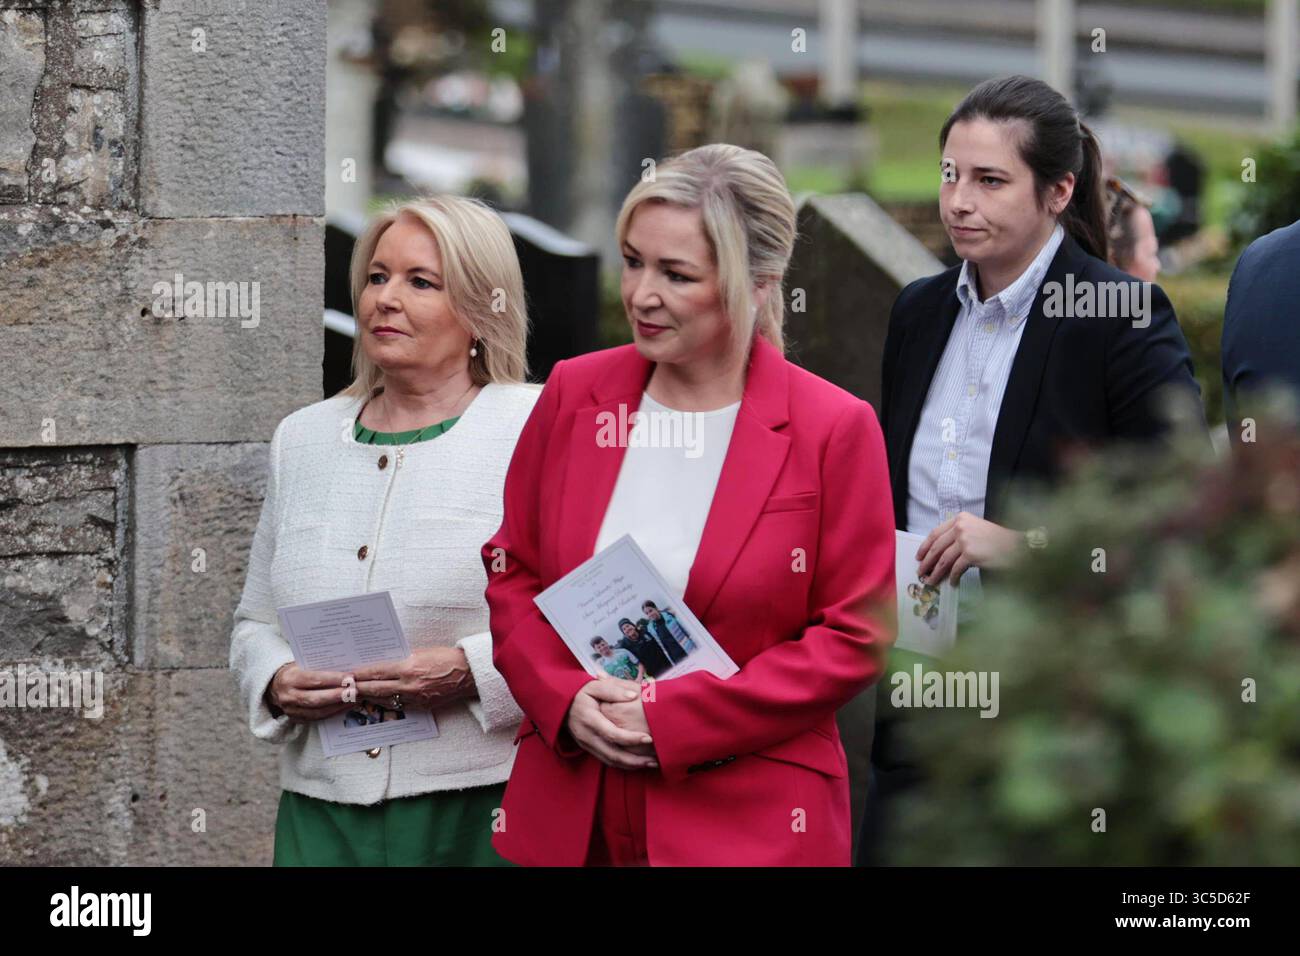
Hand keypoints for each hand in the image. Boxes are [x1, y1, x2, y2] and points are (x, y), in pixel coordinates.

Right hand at [266, 664, 355, 721]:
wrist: (274, 685)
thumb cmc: (295, 670)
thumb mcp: (301, 663)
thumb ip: (318, 666)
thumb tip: (345, 666)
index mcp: (289, 678)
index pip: (314, 679)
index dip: (334, 679)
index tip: (350, 677)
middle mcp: (288, 696)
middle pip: (316, 699)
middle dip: (338, 696)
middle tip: (355, 691)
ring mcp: (290, 710)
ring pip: (318, 712)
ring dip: (338, 706)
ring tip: (354, 699)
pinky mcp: (296, 719)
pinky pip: (317, 718)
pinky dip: (333, 713)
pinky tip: (345, 706)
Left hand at [351, 647, 475, 710]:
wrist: (469, 673)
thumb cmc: (447, 658)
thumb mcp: (422, 652)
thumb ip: (402, 658)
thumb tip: (384, 662)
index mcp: (409, 667)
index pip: (377, 671)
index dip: (361, 674)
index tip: (348, 674)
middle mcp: (410, 685)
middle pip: (377, 688)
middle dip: (359, 688)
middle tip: (345, 688)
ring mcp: (416, 698)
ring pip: (385, 699)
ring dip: (370, 697)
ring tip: (358, 694)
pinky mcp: (422, 706)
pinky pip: (399, 705)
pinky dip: (387, 702)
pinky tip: (378, 700)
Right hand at [566, 677, 657, 769]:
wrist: (562, 706)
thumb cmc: (581, 694)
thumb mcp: (594, 686)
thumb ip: (613, 689)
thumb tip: (633, 695)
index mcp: (589, 719)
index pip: (612, 733)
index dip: (630, 738)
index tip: (649, 738)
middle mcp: (587, 736)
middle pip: (612, 754)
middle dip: (635, 760)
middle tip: (655, 760)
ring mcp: (587, 745)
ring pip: (610, 761)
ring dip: (631, 765)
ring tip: (651, 764)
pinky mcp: (589, 750)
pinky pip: (607, 761)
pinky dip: (623, 765)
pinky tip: (637, 763)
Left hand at [916, 512, 1024, 585]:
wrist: (1018, 546)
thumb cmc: (997, 540)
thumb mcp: (975, 530)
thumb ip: (957, 536)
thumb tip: (939, 554)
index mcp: (959, 519)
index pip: (935, 533)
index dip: (924, 547)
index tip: (918, 557)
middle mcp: (960, 527)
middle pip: (936, 547)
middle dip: (927, 562)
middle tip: (921, 573)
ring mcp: (965, 540)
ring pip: (943, 560)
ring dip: (936, 573)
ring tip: (931, 581)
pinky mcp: (971, 554)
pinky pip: (956, 568)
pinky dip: (953, 577)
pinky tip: (952, 583)